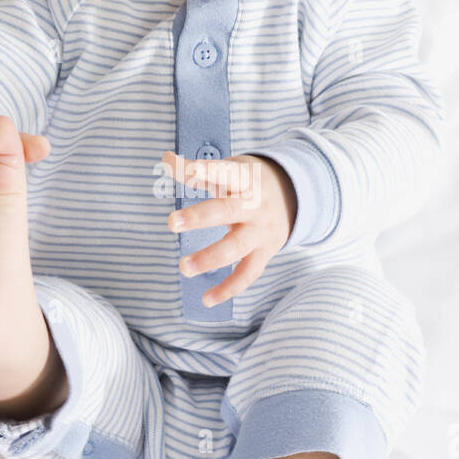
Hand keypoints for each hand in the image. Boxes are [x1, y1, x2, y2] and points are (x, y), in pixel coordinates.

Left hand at [162, 150, 296, 307]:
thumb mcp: (229, 170)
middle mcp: (254, 205)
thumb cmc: (248, 182)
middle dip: (200, 217)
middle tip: (171, 222)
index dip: (204, 171)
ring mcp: (261, 231)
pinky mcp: (265, 253)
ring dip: (209, 258)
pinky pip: (247, 274)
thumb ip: (197, 171)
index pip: (224, 172)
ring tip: (183, 267)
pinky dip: (229, 289)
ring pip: (237, 246)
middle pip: (227, 211)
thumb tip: (164, 159)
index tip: (183, 169)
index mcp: (244, 178)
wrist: (293, 196)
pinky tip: (207, 299)